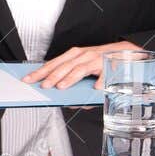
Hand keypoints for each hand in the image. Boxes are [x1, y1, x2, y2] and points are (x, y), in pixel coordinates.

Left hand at [23, 41, 137, 89]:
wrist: (127, 52)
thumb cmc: (102, 62)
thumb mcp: (85, 69)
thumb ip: (74, 85)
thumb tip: (67, 103)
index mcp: (74, 56)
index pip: (53, 63)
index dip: (40, 71)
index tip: (27, 79)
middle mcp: (83, 55)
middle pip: (63, 65)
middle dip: (51, 76)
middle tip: (42, 86)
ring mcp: (96, 59)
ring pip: (80, 68)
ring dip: (70, 78)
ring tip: (61, 87)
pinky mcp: (110, 65)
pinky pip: (104, 73)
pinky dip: (101, 80)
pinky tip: (96, 87)